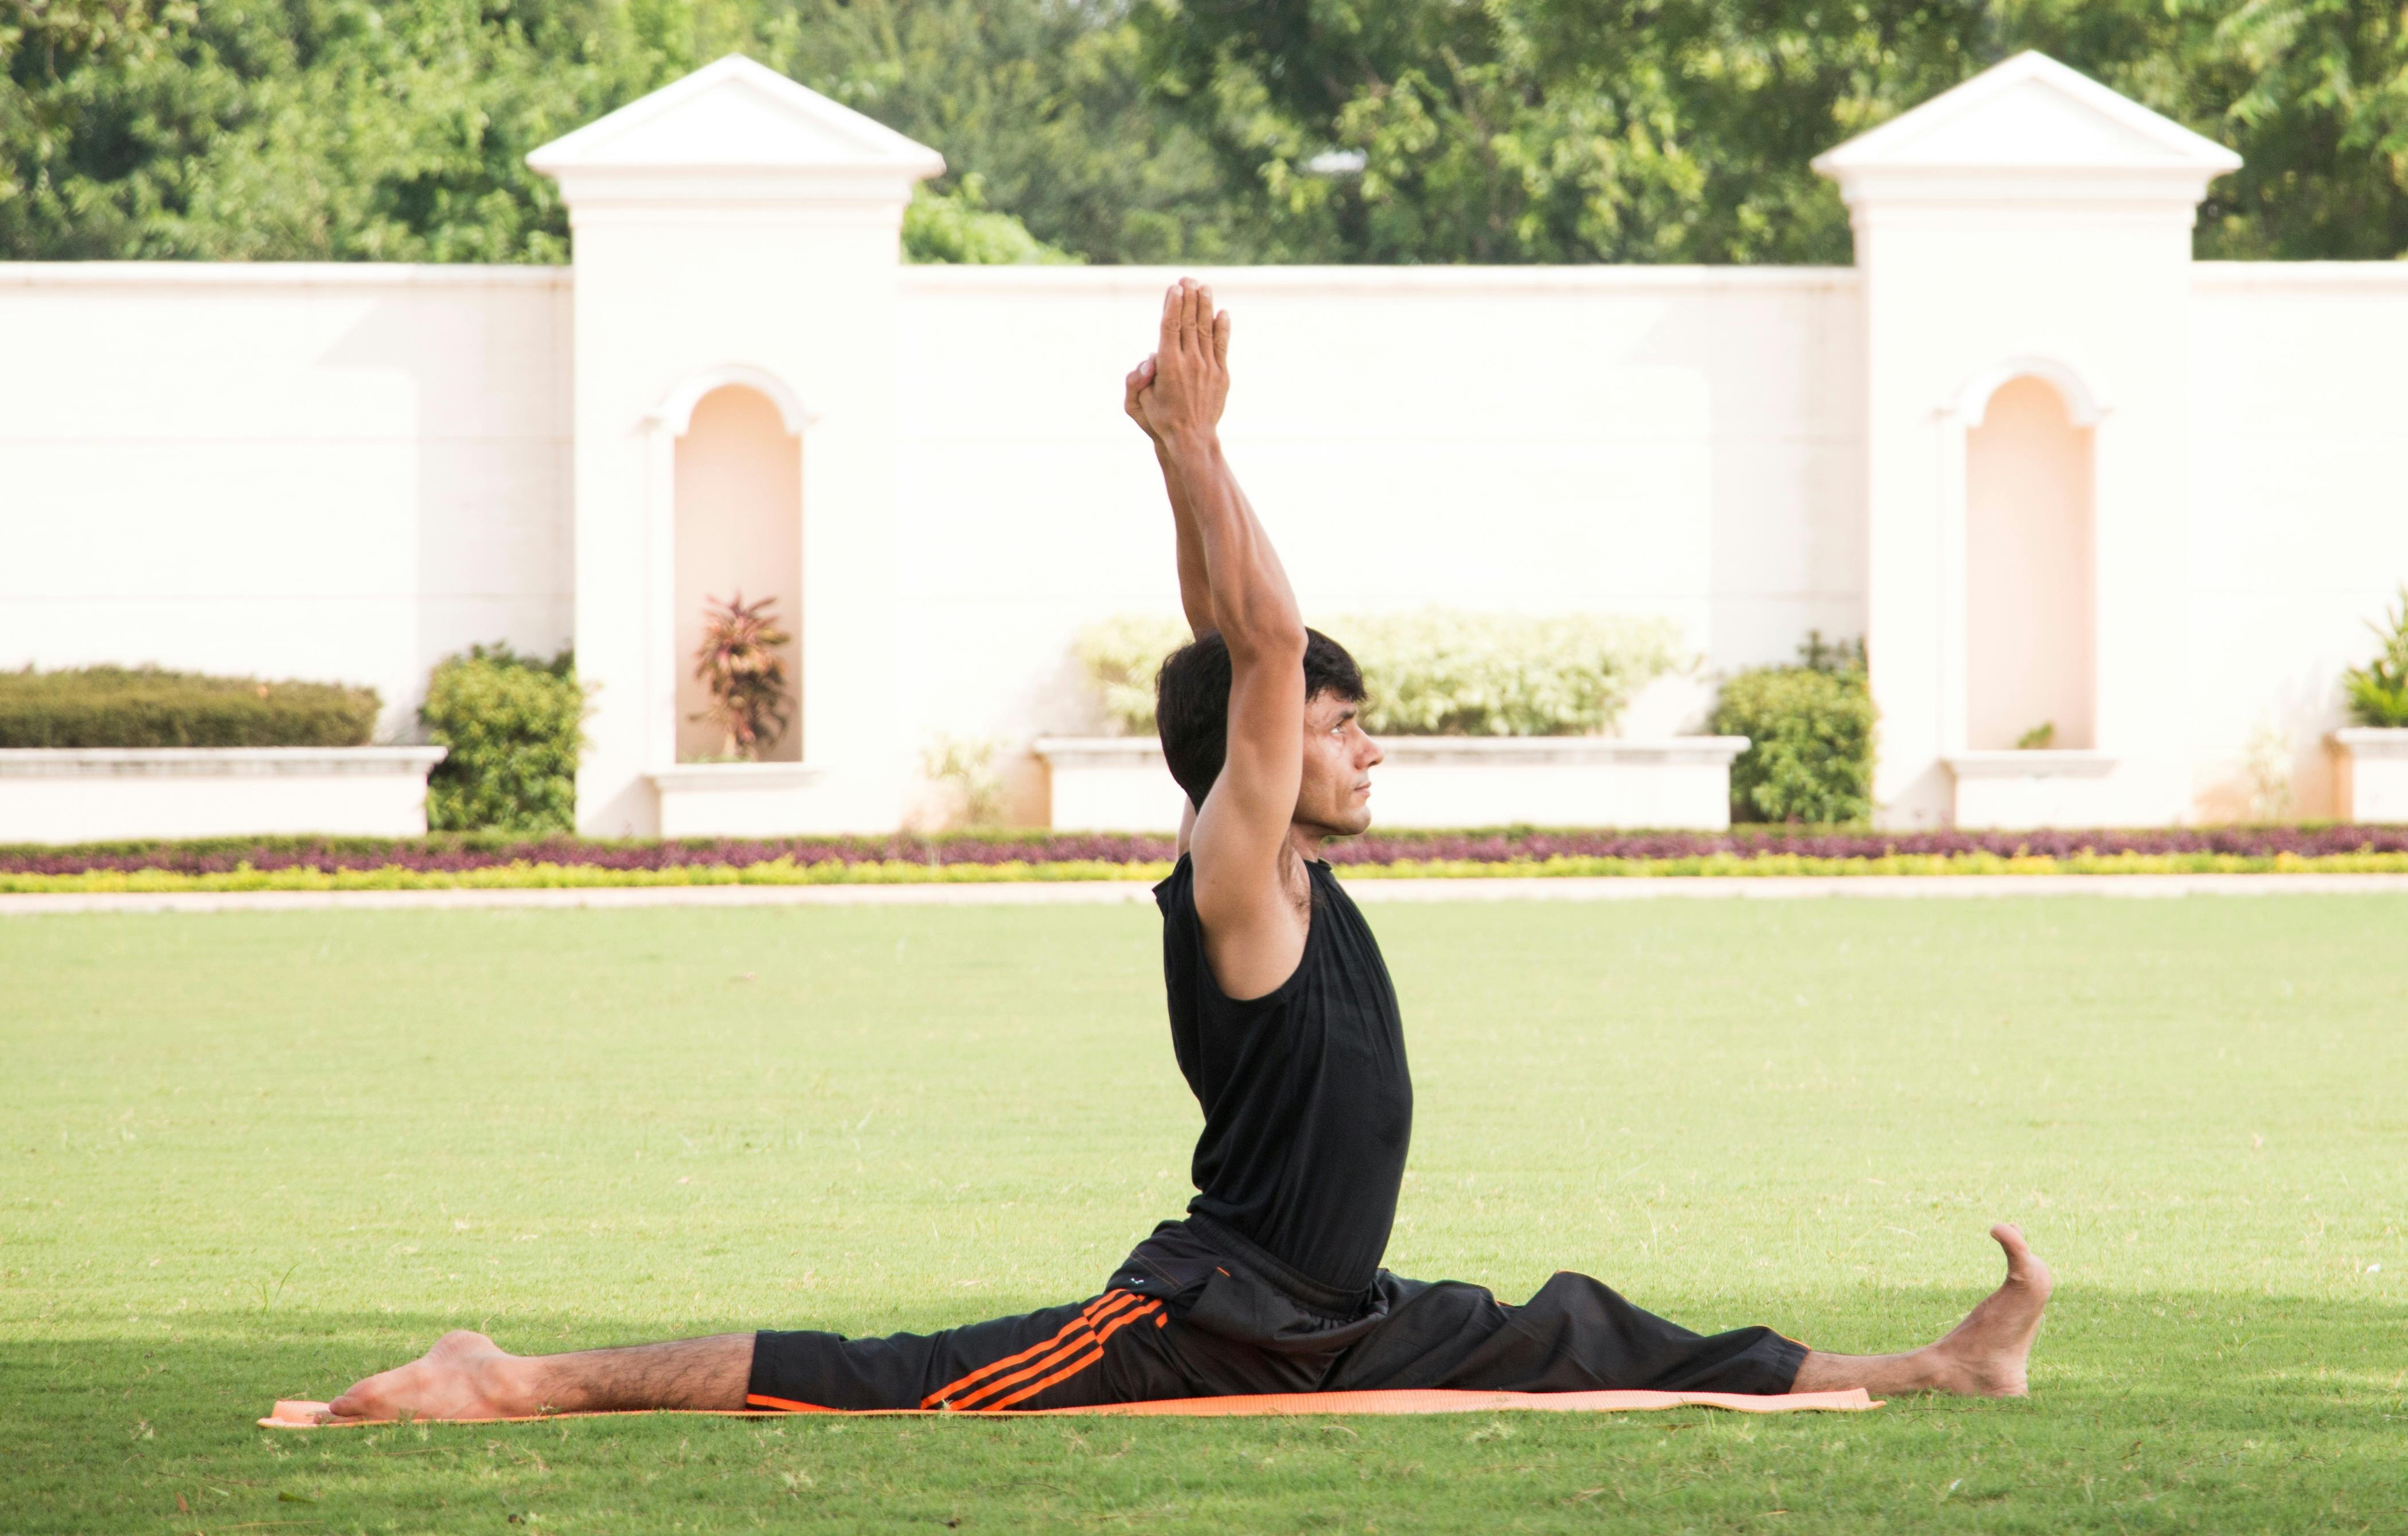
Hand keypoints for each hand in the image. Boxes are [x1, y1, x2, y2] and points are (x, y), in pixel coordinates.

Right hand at [1130, 278, 1229, 448]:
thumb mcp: (1137, 404)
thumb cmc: (1160, 421)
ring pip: (1206, 330)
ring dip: (1205, 307)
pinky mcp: (1221, 375)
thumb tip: (1148, 359)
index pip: (1170, 326)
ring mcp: (1208, 368)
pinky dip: (1222, 328)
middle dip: (1189, 298)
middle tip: (1189, 279)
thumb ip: (1135, 380)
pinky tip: (1222, 313)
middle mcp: (1190, 362)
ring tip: (1204, 287)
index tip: (1175, 287)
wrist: (1191, 439)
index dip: (1173, 304)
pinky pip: (1221, 346)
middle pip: (1189, 322)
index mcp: (1168, 366)